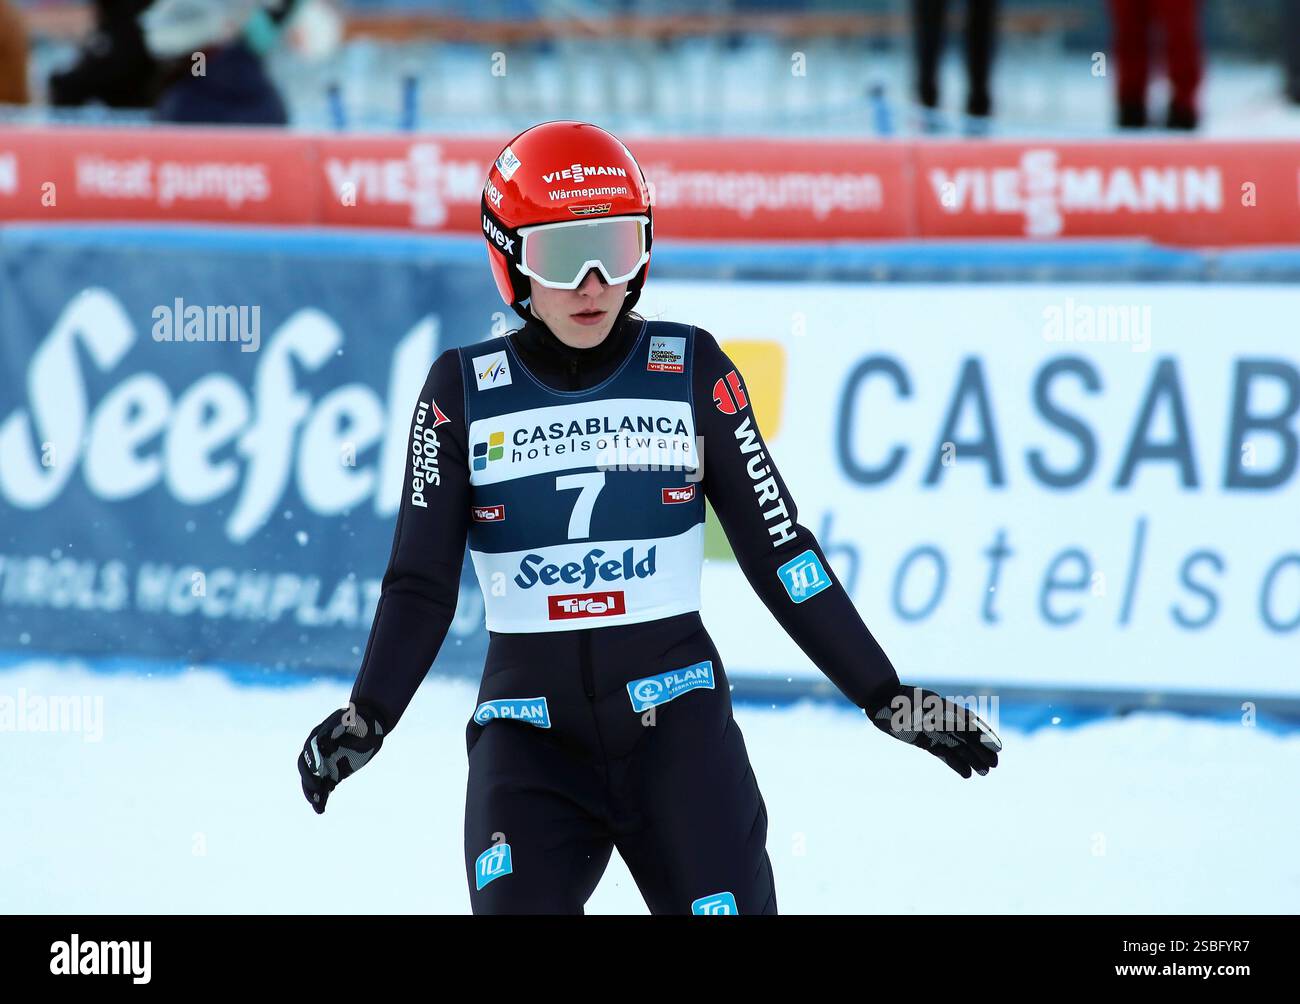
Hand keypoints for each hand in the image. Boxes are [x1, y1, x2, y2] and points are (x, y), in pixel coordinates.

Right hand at [298, 702, 386, 813]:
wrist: (371, 724)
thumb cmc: (362, 719)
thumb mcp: (353, 719)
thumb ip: (339, 726)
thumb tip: (323, 740)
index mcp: (319, 735)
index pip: (310, 749)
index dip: (312, 759)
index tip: (318, 769)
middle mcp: (318, 750)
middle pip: (306, 766)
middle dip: (309, 778)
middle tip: (317, 788)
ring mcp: (325, 762)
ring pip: (312, 780)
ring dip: (312, 792)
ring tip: (317, 805)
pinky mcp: (333, 773)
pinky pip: (324, 787)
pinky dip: (321, 798)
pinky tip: (321, 809)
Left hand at [863, 684, 1000, 778]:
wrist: (881, 701)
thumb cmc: (899, 701)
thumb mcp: (919, 707)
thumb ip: (940, 715)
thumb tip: (966, 722)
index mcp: (946, 709)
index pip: (971, 724)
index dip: (985, 736)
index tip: (998, 748)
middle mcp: (943, 720)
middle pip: (968, 738)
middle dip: (982, 751)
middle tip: (995, 766)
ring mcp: (935, 731)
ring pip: (959, 748)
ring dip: (972, 760)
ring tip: (985, 773)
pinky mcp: (926, 742)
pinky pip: (945, 754)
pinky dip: (956, 764)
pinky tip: (968, 774)